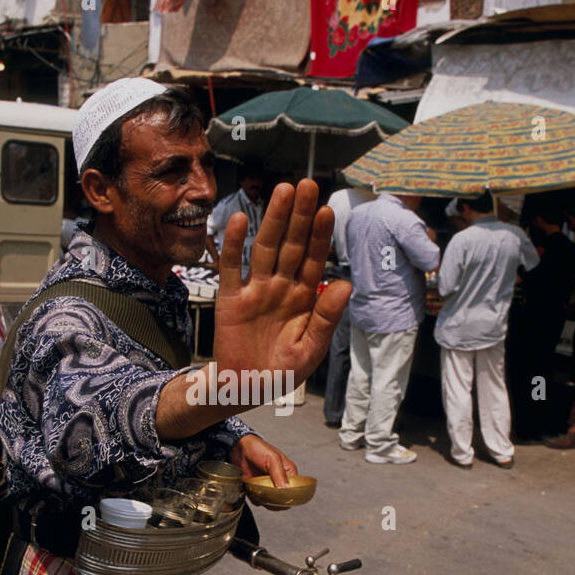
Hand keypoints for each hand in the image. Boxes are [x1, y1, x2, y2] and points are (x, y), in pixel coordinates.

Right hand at [213, 179, 350, 404]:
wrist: (245, 390)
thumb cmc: (280, 372)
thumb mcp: (310, 350)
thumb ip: (326, 318)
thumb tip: (345, 284)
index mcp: (302, 298)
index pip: (314, 260)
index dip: (320, 236)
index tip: (327, 210)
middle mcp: (279, 287)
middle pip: (292, 244)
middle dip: (300, 216)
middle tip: (307, 185)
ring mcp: (254, 290)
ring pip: (266, 248)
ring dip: (274, 220)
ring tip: (284, 191)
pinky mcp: (230, 299)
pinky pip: (232, 267)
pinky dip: (235, 244)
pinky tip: (242, 219)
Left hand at [228, 433, 295, 502]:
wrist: (238, 447)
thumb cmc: (258, 448)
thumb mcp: (272, 458)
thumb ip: (279, 473)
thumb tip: (285, 488)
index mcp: (288, 473)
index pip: (295, 489)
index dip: (290, 496)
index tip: (281, 497)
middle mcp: (279, 481)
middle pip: (283, 499)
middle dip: (276, 500)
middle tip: (267, 494)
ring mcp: (268, 486)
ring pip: (271, 502)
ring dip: (265, 500)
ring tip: (258, 490)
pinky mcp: (257, 489)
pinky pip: (258, 500)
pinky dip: (255, 498)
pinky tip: (251, 490)